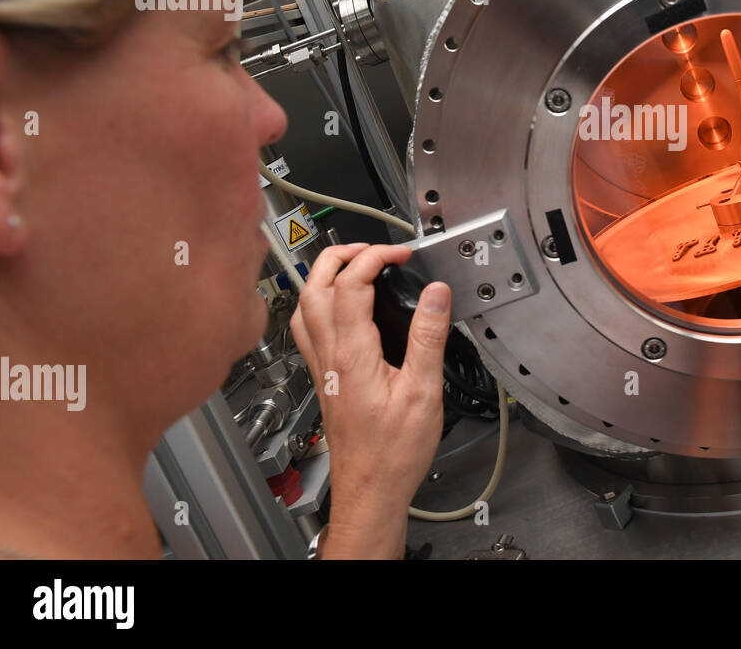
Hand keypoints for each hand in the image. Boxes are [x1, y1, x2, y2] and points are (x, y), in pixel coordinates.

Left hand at [288, 243, 450, 558]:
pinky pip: (307, 329)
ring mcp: (322, 367)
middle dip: (341, 255)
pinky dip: (317, 303)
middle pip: (314, 285)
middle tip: (373, 249)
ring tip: (353, 265)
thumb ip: (428, 338)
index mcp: (352, 354)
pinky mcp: (324, 378)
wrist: (368, 489)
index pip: (350, 283)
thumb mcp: (424, 393)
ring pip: (304, 305)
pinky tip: (336, 307)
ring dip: (324, 275)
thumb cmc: (392, 453)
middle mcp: (329, 356)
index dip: (376, 257)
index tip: (401, 255)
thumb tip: (436, 294)